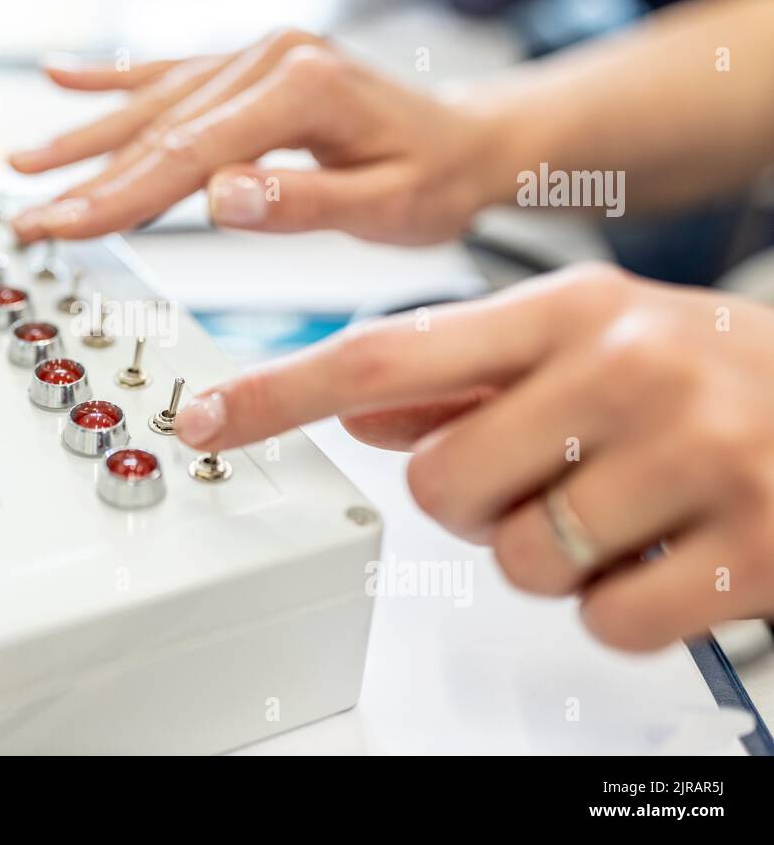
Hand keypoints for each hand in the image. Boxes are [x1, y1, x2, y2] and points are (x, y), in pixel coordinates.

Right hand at [9, 29, 507, 244]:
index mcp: (302, 87)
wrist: (469, 141)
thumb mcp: (386, 205)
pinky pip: (173, 70)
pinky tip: (67, 77)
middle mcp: (272, 57)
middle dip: (87, 179)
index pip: (189, 152)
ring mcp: (258, 55)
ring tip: (25, 167)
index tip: (63, 226)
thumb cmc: (435, 177)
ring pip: (154, 101)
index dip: (118, 195)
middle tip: (28, 219)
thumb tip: (221, 199)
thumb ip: (303, 204)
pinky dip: (116, 80)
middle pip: (160, 127)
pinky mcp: (252, 66)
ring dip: (86, 137)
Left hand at [173, 263, 773, 651]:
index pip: (384, 356)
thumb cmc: (708, 370)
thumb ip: (468, 374)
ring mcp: (692, 454)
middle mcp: (624, 366)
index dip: (282, 393)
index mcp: (569, 310)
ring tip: (614, 509)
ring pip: (515, 558)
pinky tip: (662, 554)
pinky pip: (603, 620)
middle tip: (543, 478)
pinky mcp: (750, 546)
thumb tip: (361, 411)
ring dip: (546, 555)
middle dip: (469, 502)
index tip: (209, 416)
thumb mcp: (588, 339)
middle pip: (435, 484)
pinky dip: (618, 607)